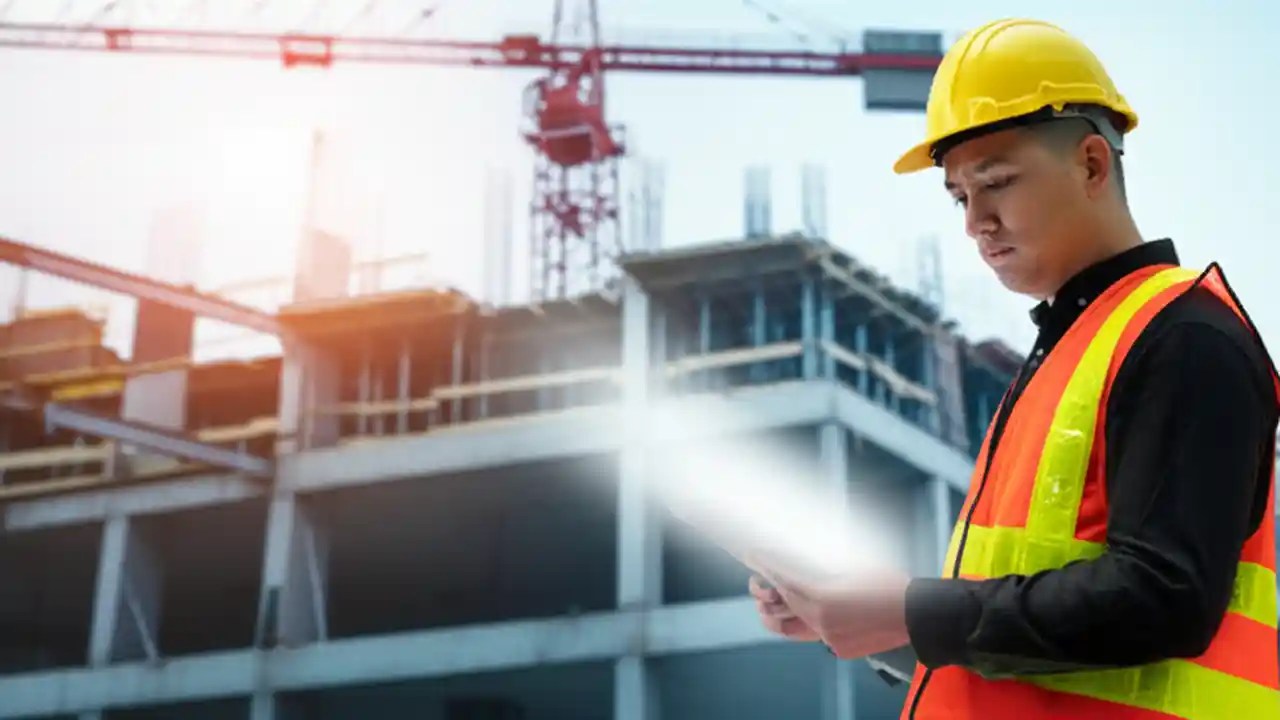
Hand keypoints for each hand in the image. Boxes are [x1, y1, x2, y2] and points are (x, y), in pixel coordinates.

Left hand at [745, 550, 911, 659]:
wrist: (916, 613)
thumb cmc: (887, 582)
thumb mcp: (851, 564)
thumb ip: (821, 566)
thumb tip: (801, 558)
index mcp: (821, 595)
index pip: (783, 579)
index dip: (766, 566)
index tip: (752, 555)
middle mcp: (820, 619)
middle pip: (783, 604)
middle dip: (767, 590)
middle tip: (760, 579)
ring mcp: (828, 637)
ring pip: (794, 625)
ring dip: (780, 612)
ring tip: (770, 602)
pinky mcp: (839, 648)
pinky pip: (816, 634)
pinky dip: (811, 621)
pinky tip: (811, 610)